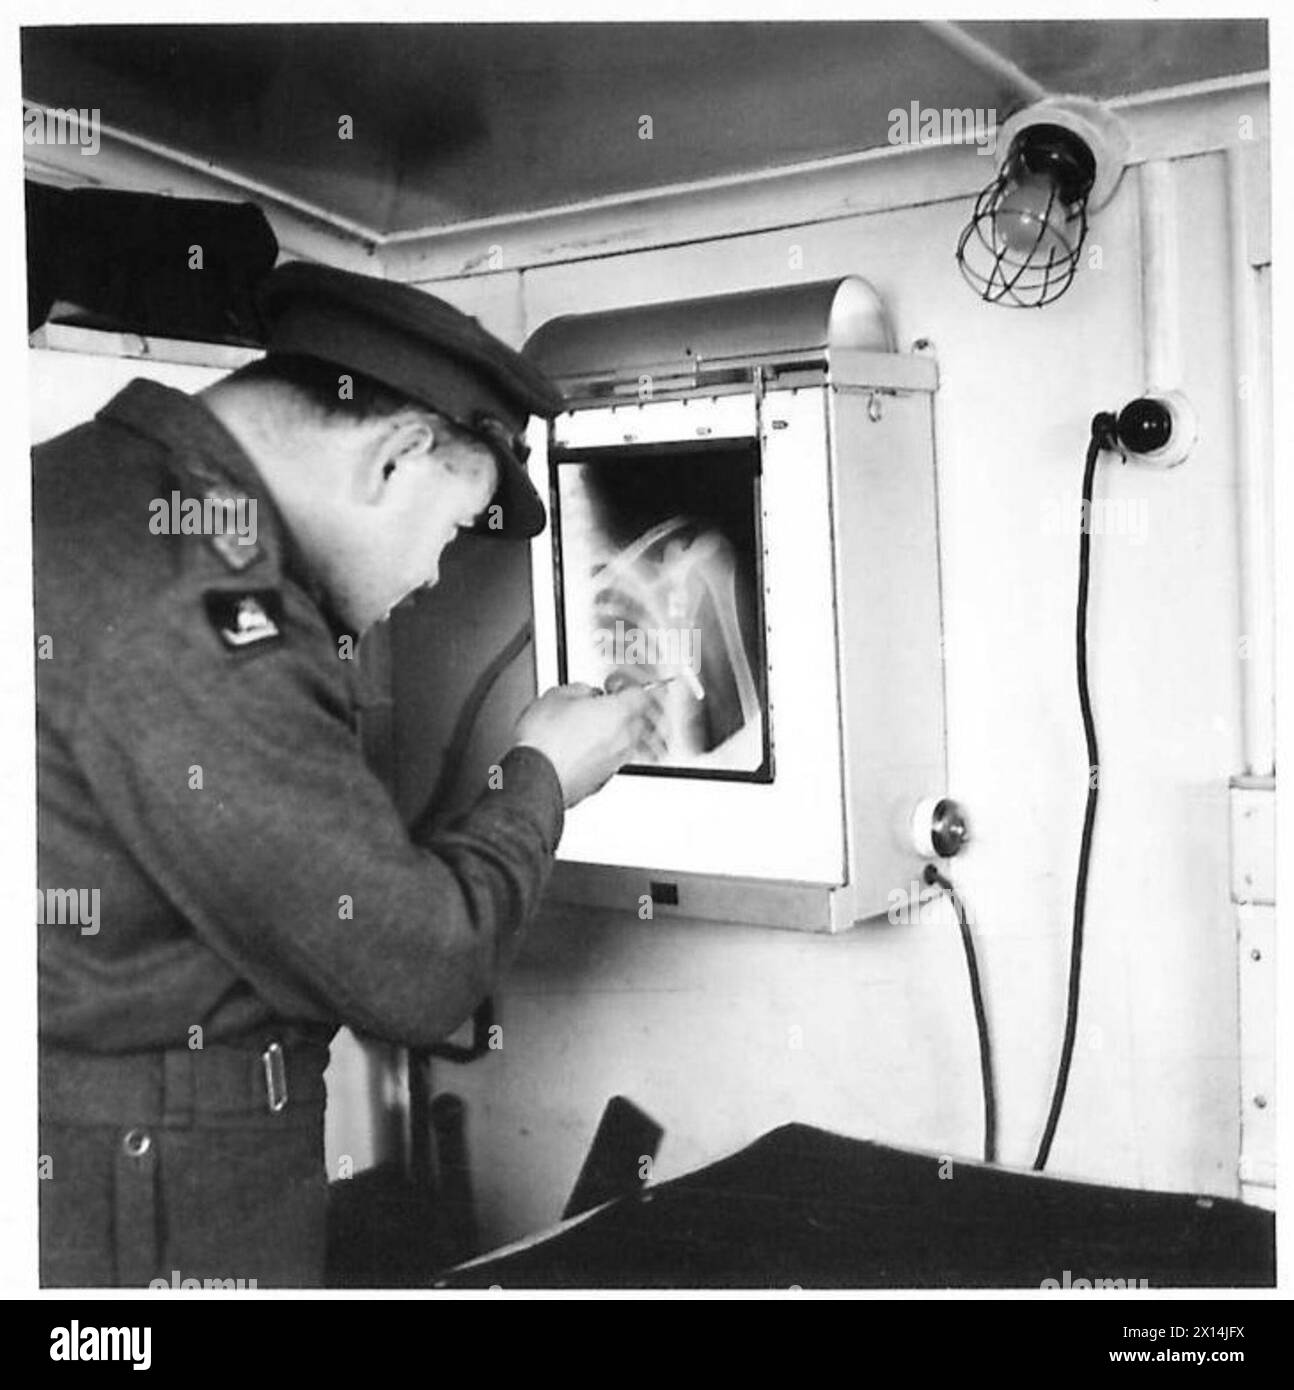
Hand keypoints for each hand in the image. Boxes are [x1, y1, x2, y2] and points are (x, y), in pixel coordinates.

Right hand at [511, 682, 666, 807]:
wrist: (535, 778)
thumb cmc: (544, 741)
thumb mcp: (556, 695)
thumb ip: (580, 690)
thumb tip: (584, 693)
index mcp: (618, 713)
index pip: (639, 694)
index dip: (625, 686)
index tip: (612, 685)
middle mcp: (623, 741)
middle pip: (635, 721)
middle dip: (620, 711)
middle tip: (600, 705)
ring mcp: (613, 764)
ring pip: (622, 744)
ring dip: (609, 734)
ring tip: (584, 728)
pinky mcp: (600, 783)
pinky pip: (607, 762)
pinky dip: (598, 754)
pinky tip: (577, 750)